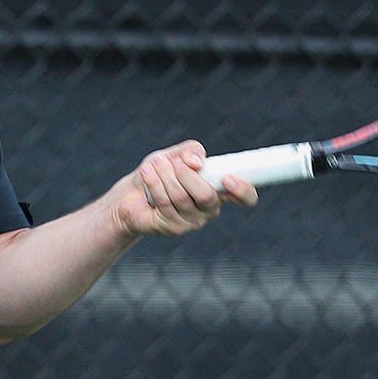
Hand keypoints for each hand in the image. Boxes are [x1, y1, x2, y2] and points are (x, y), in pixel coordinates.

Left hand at [117, 140, 257, 236]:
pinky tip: (147, 174)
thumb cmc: (160, 172)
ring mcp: (193, 221)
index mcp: (219, 189)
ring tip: (155, 165)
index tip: (228, 179)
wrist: (131, 193)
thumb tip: (198, 162)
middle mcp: (210, 208)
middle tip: (174, 163)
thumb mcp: (175, 154)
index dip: (243, 190)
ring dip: (165, 175)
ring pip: (181, 197)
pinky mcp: (174, 228)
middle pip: (207, 195)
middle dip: (186, 174)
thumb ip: (191, 151)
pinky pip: (165, 203)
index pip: (246, 197)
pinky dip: (154, 183)